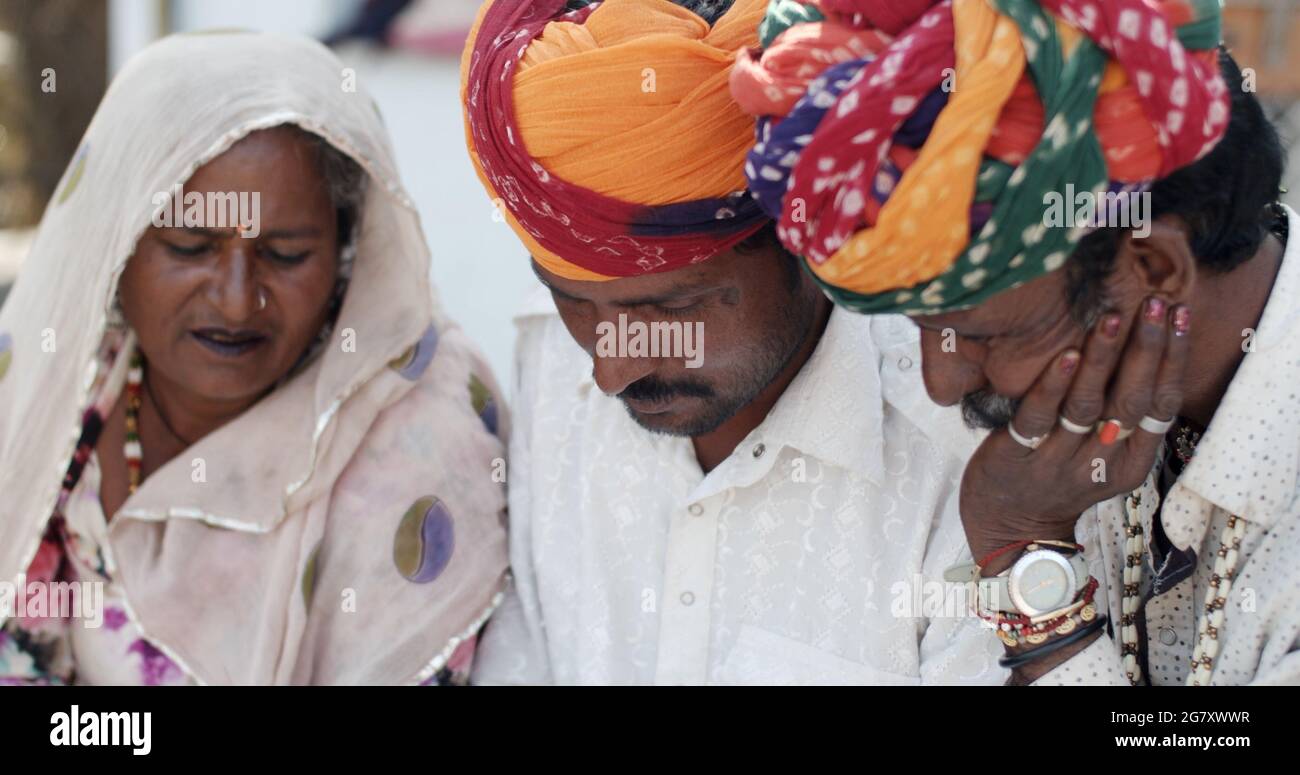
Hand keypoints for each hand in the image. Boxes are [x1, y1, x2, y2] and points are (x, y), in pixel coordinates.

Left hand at [960, 297, 1191, 574]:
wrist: (1009, 525)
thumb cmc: (1060, 475)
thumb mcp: (1105, 455)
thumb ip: (1124, 415)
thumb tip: (1144, 343)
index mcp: (1130, 461)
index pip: (1162, 404)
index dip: (1173, 358)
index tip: (1179, 314)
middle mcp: (1100, 462)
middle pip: (1132, 402)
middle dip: (1147, 350)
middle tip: (1155, 304)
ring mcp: (1058, 462)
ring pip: (1088, 406)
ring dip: (1103, 359)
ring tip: (1113, 318)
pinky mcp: (1016, 457)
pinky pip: (1038, 418)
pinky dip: (1053, 386)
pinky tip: (1065, 355)